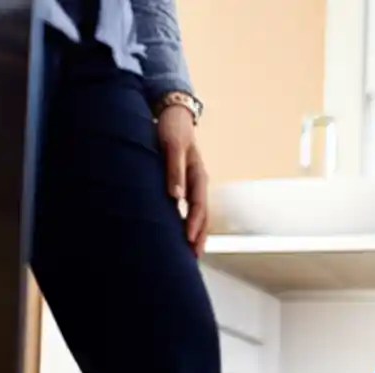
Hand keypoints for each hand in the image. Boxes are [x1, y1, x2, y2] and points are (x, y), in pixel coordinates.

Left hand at [156, 105, 208, 256]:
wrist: (173, 112)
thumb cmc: (172, 128)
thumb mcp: (172, 146)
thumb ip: (174, 170)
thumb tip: (175, 197)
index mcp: (198, 174)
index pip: (198, 205)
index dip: (194, 224)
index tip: (189, 241)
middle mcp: (198, 182)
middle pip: (203, 214)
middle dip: (200, 236)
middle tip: (194, 257)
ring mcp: (193, 183)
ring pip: (199, 214)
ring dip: (196, 233)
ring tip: (192, 253)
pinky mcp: (185, 183)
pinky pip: (190, 208)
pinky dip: (188, 223)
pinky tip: (181, 232)